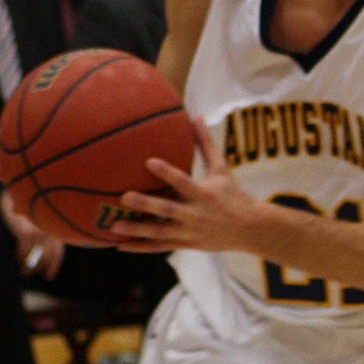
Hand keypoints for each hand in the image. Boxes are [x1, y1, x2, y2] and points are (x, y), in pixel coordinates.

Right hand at [0, 192, 64, 279]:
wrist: (17, 189)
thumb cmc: (27, 202)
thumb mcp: (34, 216)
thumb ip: (38, 228)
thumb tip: (33, 243)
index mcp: (55, 229)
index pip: (57, 253)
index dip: (53, 266)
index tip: (48, 277)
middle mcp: (51, 233)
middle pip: (49, 257)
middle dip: (41, 267)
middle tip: (30, 273)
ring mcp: (40, 235)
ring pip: (36, 258)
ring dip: (29, 266)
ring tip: (23, 270)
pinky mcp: (27, 235)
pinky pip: (23, 252)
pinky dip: (19, 257)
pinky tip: (15, 260)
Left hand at [111, 117, 262, 252]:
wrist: (249, 229)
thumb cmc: (233, 194)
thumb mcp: (222, 169)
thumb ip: (206, 144)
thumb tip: (195, 116)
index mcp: (204, 194)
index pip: (183, 182)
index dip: (166, 172)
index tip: (148, 161)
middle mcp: (196, 214)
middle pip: (167, 210)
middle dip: (146, 205)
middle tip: (124, 197)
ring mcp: (190, 232)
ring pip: (160, 233)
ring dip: (137, 230)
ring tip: (114, 225)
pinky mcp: (186, 244)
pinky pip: (159, 247)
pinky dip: (140, 247)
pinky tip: (119, 245)